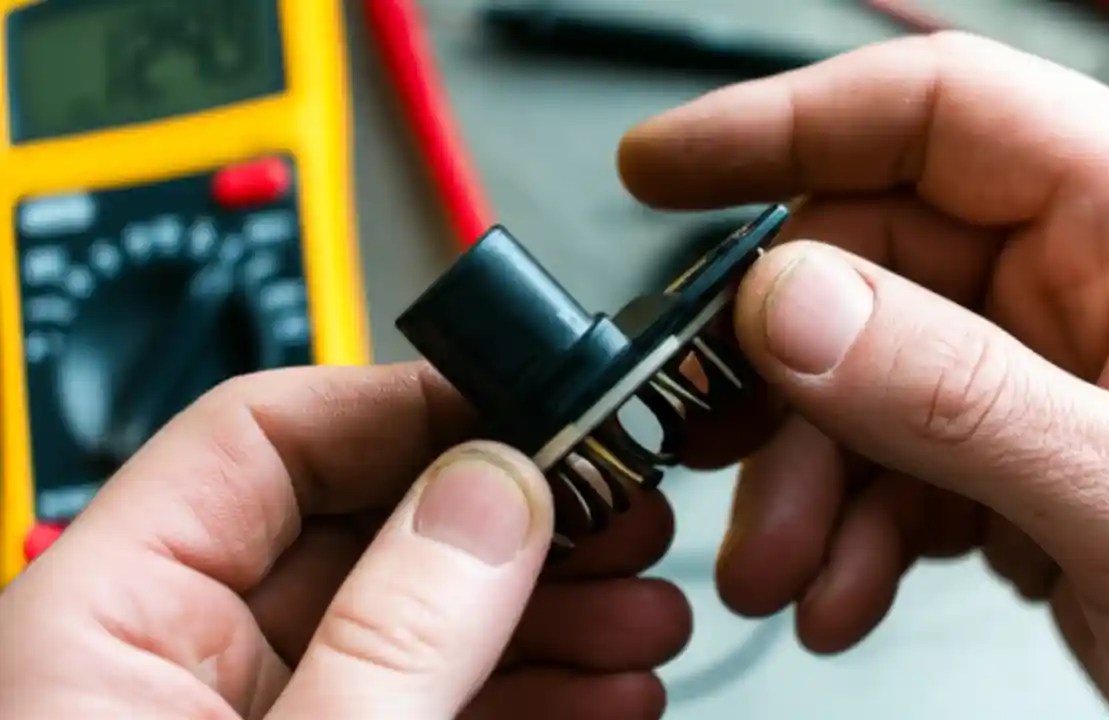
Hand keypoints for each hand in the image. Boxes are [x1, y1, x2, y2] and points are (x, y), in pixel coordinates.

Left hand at [0, 364, 689, 718]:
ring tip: (646, 617)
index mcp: (106, 624)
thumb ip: (392, 635)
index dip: (410, 405)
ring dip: (552, 616)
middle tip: (622, 522)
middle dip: (521, 525)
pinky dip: (532, 695)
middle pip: (373, 528)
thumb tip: (491, 491)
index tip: (534, 417)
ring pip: (423, 623)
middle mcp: (174, 665)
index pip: (261, 436)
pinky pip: (435, 703)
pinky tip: (606, 690)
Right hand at [619, 32, 1108, 719]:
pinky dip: (848, 530)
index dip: (789, 124)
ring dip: (804, 480)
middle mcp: (1102, 291)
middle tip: (723, 465)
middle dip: (785, 380)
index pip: (944, 117)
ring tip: (786, 571)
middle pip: (875, 267)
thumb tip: (793, 305)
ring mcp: (1058, 382)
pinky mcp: (1031, 465)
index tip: (669, 168)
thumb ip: (965, 400)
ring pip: (867, 380)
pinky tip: (844, 589)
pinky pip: (897, 465)